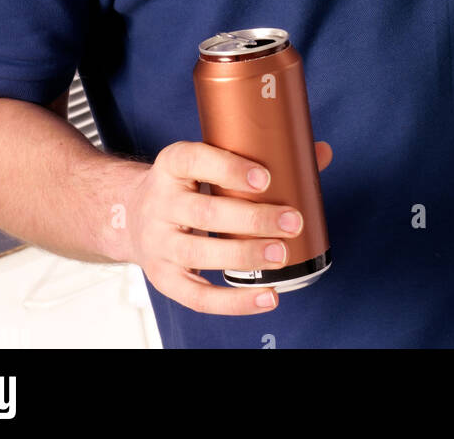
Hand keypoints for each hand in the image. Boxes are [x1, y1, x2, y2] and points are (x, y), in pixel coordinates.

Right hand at [123, 139, 332, 313]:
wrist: (132, 215)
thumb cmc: (189, 184)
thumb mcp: (209, 160)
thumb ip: (263, 155)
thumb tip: (321, 152)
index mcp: (172, 164)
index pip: (195, 160)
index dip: (229, 168)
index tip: (265, 177)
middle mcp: (159, 203)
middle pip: (205, 212)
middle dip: (253, 218)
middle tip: (292, 221)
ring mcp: (158, 244)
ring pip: (201, 253)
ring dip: (246, 255)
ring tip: (283, 254)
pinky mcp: (164, 279)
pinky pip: (199, 297)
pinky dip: (234, 302)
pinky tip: (268, 296)